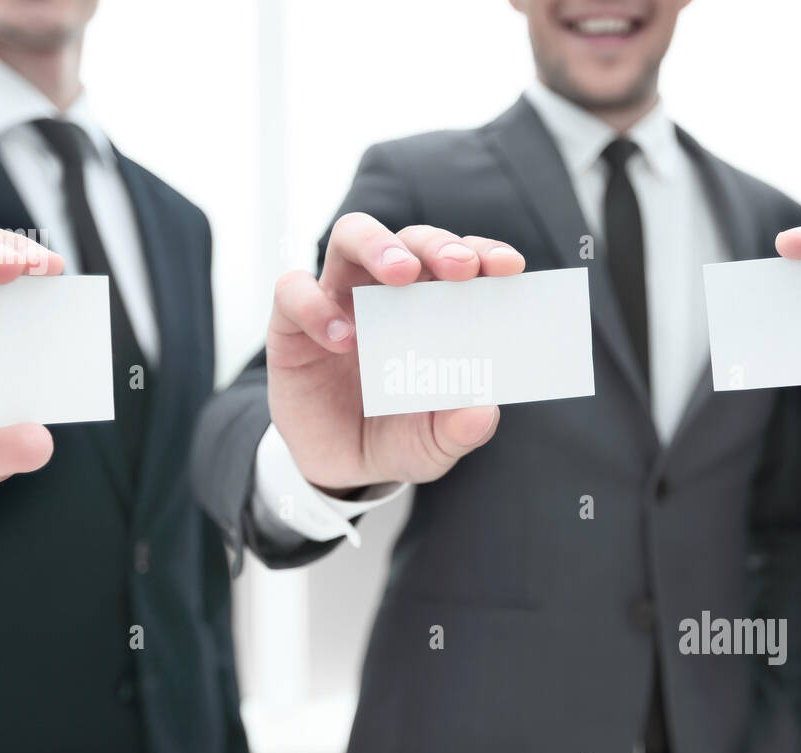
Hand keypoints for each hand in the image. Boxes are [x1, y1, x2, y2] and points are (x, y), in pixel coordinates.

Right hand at [266, 213, 525, 490]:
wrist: (338, 467)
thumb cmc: (396, 437)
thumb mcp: (433, 445)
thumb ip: (460, 431)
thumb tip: (482, 411)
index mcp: (434, 307)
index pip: (461, 262)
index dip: (485, 254)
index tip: (509, 267)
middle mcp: (386, 291)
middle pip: (411, 238)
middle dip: (438, 245)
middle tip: (460, 268)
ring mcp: (337, 299)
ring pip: (351, 236)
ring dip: (379, 245)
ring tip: (401, 275)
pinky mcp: (291, 323)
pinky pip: (293, 291)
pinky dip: (316, 306)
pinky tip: (341, 339)